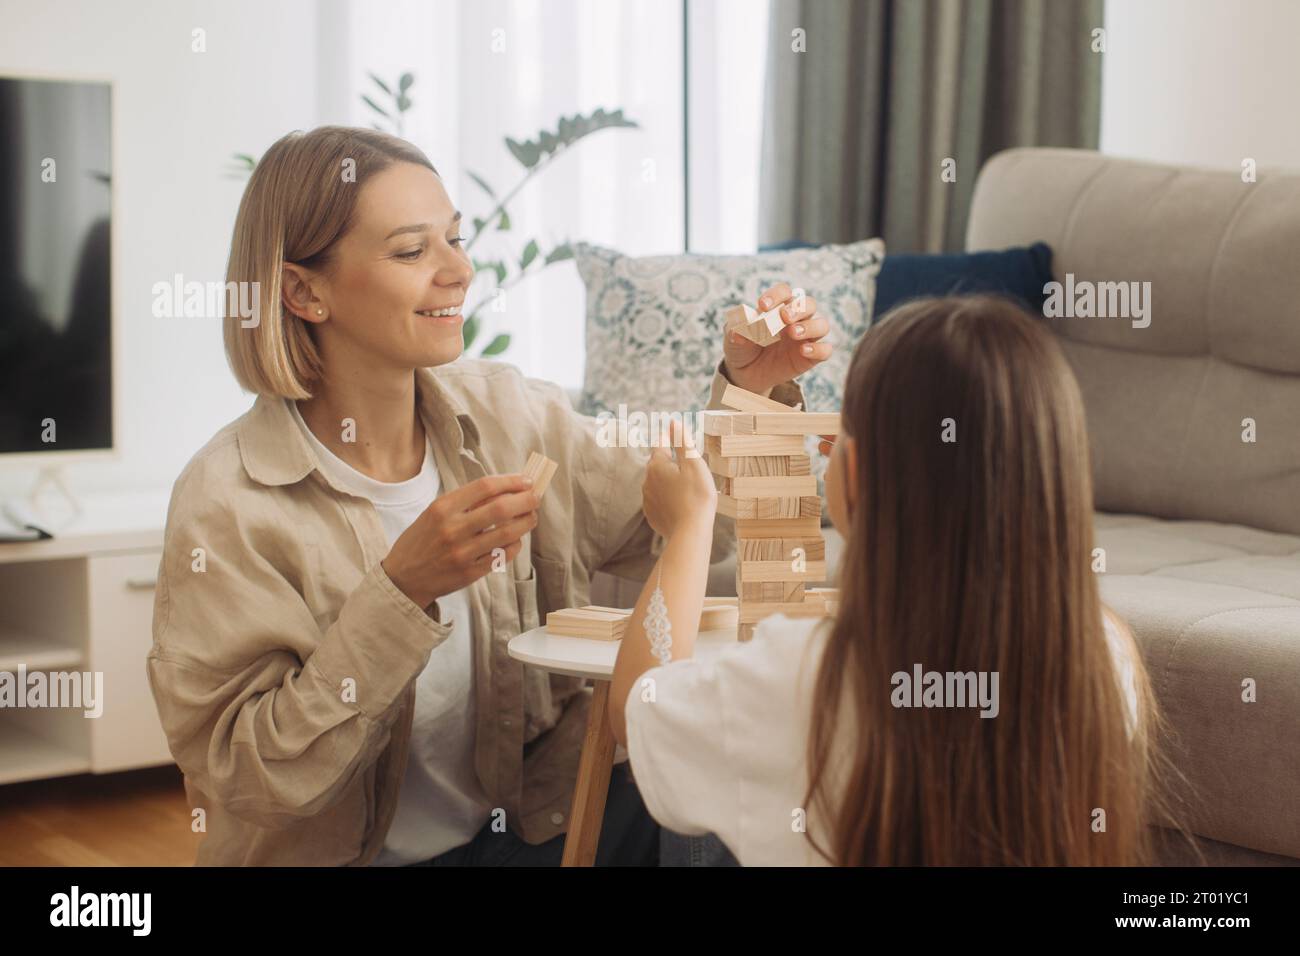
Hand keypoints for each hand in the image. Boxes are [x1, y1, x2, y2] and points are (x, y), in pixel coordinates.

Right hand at [382, 474, 538, 608]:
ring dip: (526, 522)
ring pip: (508, 533)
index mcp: (442, 508)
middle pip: (501, 508)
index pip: (485, 487)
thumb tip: (505, 489)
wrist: (403, 578)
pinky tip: (516, 539)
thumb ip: (465, 502)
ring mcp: (463, 553)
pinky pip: (503, 555)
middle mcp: (452, 529)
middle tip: (535, 497)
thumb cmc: (422, 540)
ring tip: (531, 517)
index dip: (511, 481)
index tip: (526, 480)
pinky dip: (515, 544)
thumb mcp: (435, 513)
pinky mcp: (471, 572)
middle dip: (526, 500)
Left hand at [642, 420, 715, 539]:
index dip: (668, 438)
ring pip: (657, 484)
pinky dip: (667, 498)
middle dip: (668, 460)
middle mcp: (647, 481)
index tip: (671, 433)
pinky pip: (659, 501)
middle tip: (682, 458)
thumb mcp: (693, 463)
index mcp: (657, 466)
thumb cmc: (696, 496)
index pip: (660, 445)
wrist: (690, 532)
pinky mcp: (653, 515)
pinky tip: (678, 501)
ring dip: (668, 480)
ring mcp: (648, 500)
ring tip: (683, 482)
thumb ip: (682, 441)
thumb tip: (674, 422)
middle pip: (657, 465)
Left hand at [722, 282, 832, 393]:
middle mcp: (796, 319)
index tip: (763, 305)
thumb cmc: (742, 348)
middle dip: (798, 308)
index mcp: (778, 308)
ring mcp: (805, 338)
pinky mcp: (810, 357)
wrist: (746, 374)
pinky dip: (818, 349)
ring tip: (793, 333)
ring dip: (810, 326)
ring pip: (822, 325)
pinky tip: (803, 351)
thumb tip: (739, 333)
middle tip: (784, 317)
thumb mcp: (734, 339)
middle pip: (808, 304)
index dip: (776, 295)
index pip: (784, 292)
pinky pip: (825, 350)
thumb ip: (736, 332)